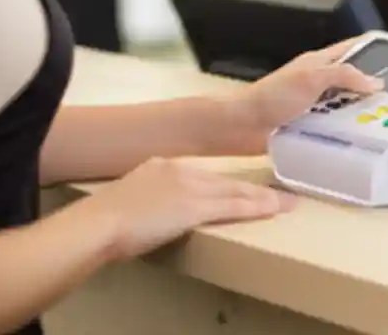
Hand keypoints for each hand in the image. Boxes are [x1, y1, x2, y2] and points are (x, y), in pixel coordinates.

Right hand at [80, 157, 295, 261]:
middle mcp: (180, 170)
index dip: (225, 182)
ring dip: (264, 199)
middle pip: (225, 180)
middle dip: (251, 188)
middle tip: (277, 191)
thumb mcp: (128, 198)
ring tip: (287, 202)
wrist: (99, 222)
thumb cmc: (104, 219)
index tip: (240, 188)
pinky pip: (234, 206)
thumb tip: (156, 211)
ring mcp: (190, 186)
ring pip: (235, 191)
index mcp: (162, 166)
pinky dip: (257, 207)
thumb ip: (147, 198)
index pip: (204, 175)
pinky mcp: (195, 206)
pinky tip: (275, 209)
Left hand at [244, 40, 383, 131]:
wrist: (241, 126)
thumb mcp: (311, 78)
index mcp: (318, 62)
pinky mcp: (309, 127)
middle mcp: (318, 82)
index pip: (351, 48)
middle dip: (373, 88)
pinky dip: (347, 132)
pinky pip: (334, 128)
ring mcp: (314, 106)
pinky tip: (362, 142)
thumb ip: (343, 75)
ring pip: (346, 106)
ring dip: (361, 114)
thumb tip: (376, 82)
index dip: (372, 48)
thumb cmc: (272, 97)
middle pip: (352, 81)